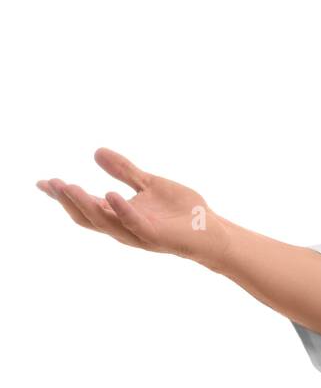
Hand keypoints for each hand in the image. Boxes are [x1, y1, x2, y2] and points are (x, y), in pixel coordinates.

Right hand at [36, 147, 231, 266]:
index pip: (85, 206)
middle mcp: (123, 226)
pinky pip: (135, 224)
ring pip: (104, 222)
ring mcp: (137, 233)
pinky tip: (111, 194)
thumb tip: (96, 151)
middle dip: (67, 200)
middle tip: (50, 184)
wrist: (210, 229)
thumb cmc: (180, 211)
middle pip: (87, 216)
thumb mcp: (149, 184)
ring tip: (68, 187)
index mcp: (119, 214)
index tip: (42, 183)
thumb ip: (124, 171)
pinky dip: (122, 210)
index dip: (63, 196)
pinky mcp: (155, 236)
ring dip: (85, 205)